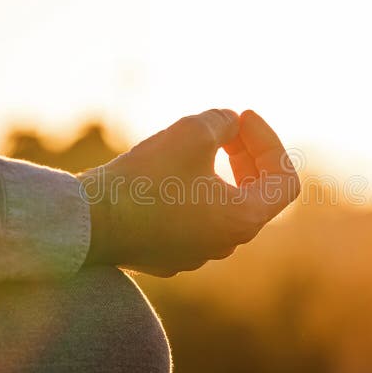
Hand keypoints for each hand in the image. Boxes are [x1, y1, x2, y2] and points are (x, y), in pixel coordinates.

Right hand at [78, 109, 299, 276]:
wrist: (87, 221)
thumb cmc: (143, 178)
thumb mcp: (191, 132)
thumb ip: (222, 121)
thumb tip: (228, 123)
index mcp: (242, 220)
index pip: (284, 180)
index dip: (270, 142)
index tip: (243, 118)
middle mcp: (225, 244)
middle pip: (257, 194)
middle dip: (248, 154)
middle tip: (227, 126)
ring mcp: (195, 253)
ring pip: (223, 206)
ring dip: (220, 171)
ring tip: (197, 144)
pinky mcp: (167, 254)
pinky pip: (194, 218)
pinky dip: (193, 190)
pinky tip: (168, 170)